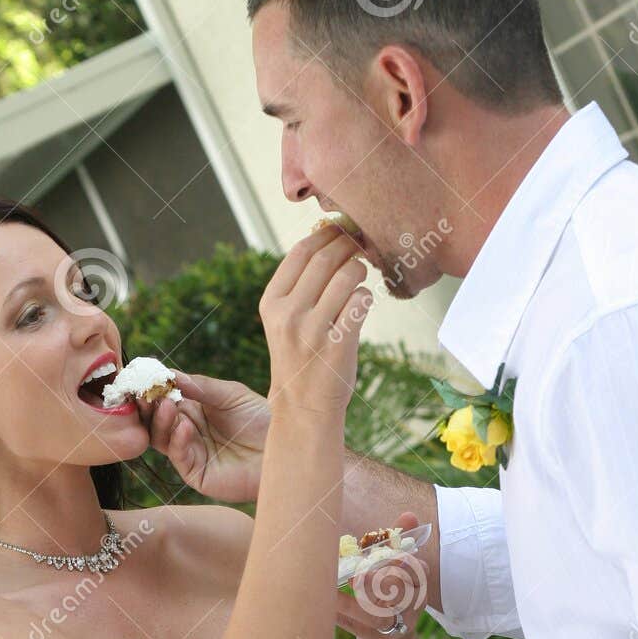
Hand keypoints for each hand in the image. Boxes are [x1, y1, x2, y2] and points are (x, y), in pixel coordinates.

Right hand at [139, 371, 269, 504]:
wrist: (285, 447)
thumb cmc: (262, 418)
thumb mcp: (230, 394)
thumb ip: (199, 386)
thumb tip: (168, 373)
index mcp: (194, 411)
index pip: (163, 400)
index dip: (151, 391)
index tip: (141, 378)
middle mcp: (188, 432)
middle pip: (156, 421)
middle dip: (149, 407)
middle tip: (145, 393)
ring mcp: (191, 454)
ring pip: (161, 439)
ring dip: (160, 421)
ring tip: (167, 405)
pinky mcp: (198, 475)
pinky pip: (180, 457)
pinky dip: (178, 441)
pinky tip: (185, 427)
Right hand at [259, 227, 371, 416]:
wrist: (303, 408)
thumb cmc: (299, 358)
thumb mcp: (284, 321)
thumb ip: (299, 285)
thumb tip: (329, 237)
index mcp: (271, 303)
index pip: (301, 252)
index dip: (326, 234)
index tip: (341, 230)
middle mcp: (288, 314)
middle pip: (326, 259)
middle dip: (349, 245)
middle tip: (361, 244)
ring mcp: (313, 330)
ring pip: (348, 276)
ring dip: (360, 270)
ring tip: (360, 275)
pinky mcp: (338, 344)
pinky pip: (362, 302)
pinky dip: (366, 297)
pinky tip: (361, 305)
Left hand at [335, 510, 429, 638]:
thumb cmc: (390, 599)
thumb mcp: (397, 572)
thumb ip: (398, 544)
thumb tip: (410, 515)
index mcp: (418, 585)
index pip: (419, 572)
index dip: (407, 564)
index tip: (395, 556)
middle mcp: (412, 607)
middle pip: (399, 593)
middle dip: (378, 582)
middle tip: (357, 575)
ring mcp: (397, 627)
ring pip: (379, 616)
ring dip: (354, 604)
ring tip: (332, 593)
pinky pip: (361, 631)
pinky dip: (344, 620)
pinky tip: (327, 609)